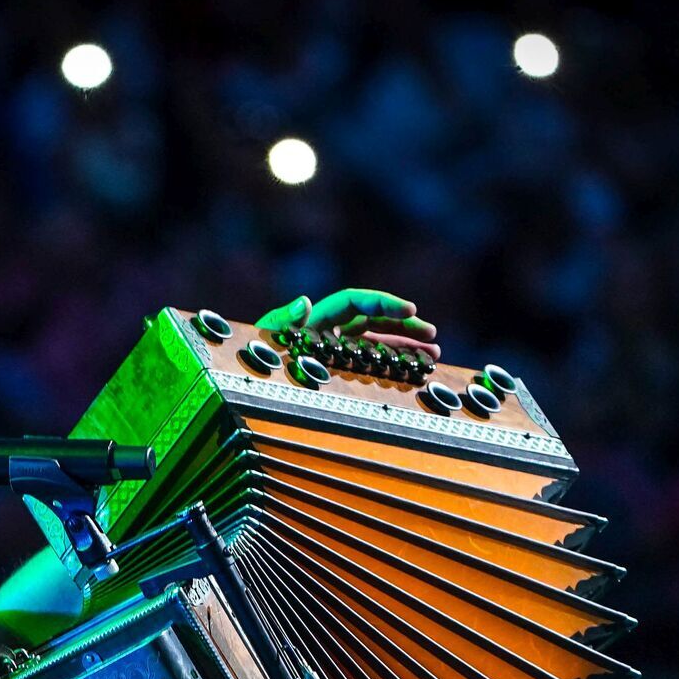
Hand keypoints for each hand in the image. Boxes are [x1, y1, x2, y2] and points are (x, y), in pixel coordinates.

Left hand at [258, 288, 441, 364]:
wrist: (244, 376)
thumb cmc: (253, 351)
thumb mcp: (267, 335)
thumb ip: (284, 319)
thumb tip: (305, 301)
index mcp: (319, 317)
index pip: (357, 302)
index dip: (383, 303)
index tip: (408, 310)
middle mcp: (333, 330)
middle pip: (376, 321)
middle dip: (404, 326)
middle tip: (431, 334)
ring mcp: (340, 351)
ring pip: (380, 343)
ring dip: (407, 347)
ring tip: (433, 354)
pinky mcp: (342, 370)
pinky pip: (372, 364)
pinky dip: (393, 365)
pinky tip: (415, 371)